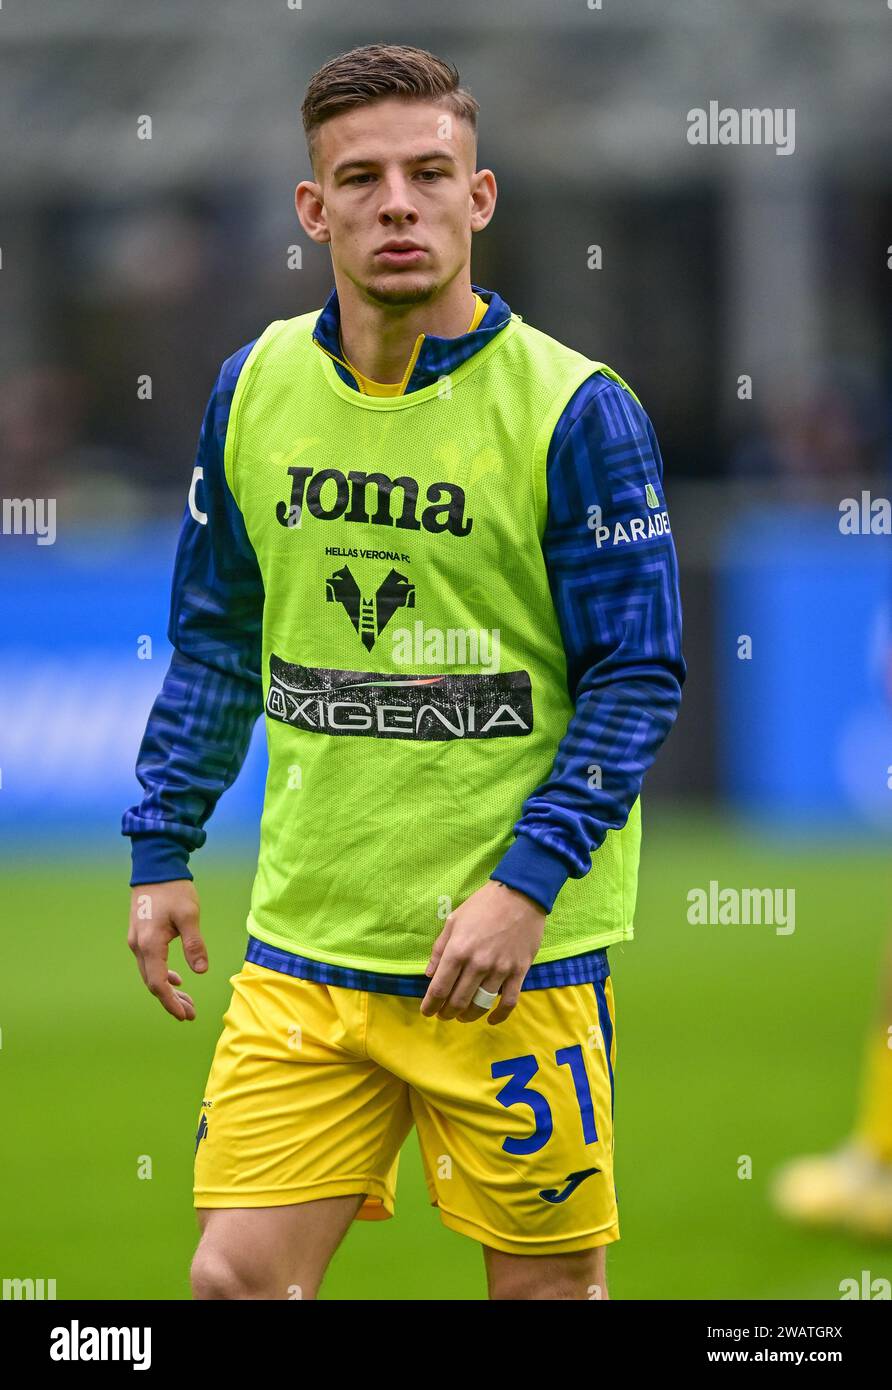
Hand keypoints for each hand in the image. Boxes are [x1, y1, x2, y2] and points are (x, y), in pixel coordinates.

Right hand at [128, 879, 206, 1020]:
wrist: (155, 867)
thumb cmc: (173, 889)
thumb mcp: (189, 915)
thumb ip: (194, 944)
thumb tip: (201, 970)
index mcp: (149, 944)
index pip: (157, 983)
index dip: (170, 1002)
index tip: (184, 1015)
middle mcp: (138, 946)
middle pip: (153, 982)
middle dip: (171, 1000)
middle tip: (190, 1013)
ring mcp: (137, 940)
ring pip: (151, 973)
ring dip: (168, 988)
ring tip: (187, 1000)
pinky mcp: (140, 935)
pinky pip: (150, 962)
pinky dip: (163, 974)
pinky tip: (177, 978)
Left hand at [420, 880, 545, 1025]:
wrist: (520, 894)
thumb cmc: (483, 905)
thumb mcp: (453, 921)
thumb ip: (439, 949)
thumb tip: (430, 975)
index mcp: (458, 950)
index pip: (439, 988)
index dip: (430, 1005)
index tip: (427, 1012)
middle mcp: (477, 963)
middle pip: (458, 1001)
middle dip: (447, 1013)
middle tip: (443, 1015)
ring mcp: (500, 969)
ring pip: (480, 1004)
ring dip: (468, 1016)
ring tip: (462, 1017)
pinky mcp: (519, 971)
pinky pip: (508, 1002)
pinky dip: (499, 1016)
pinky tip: (490, 1020)